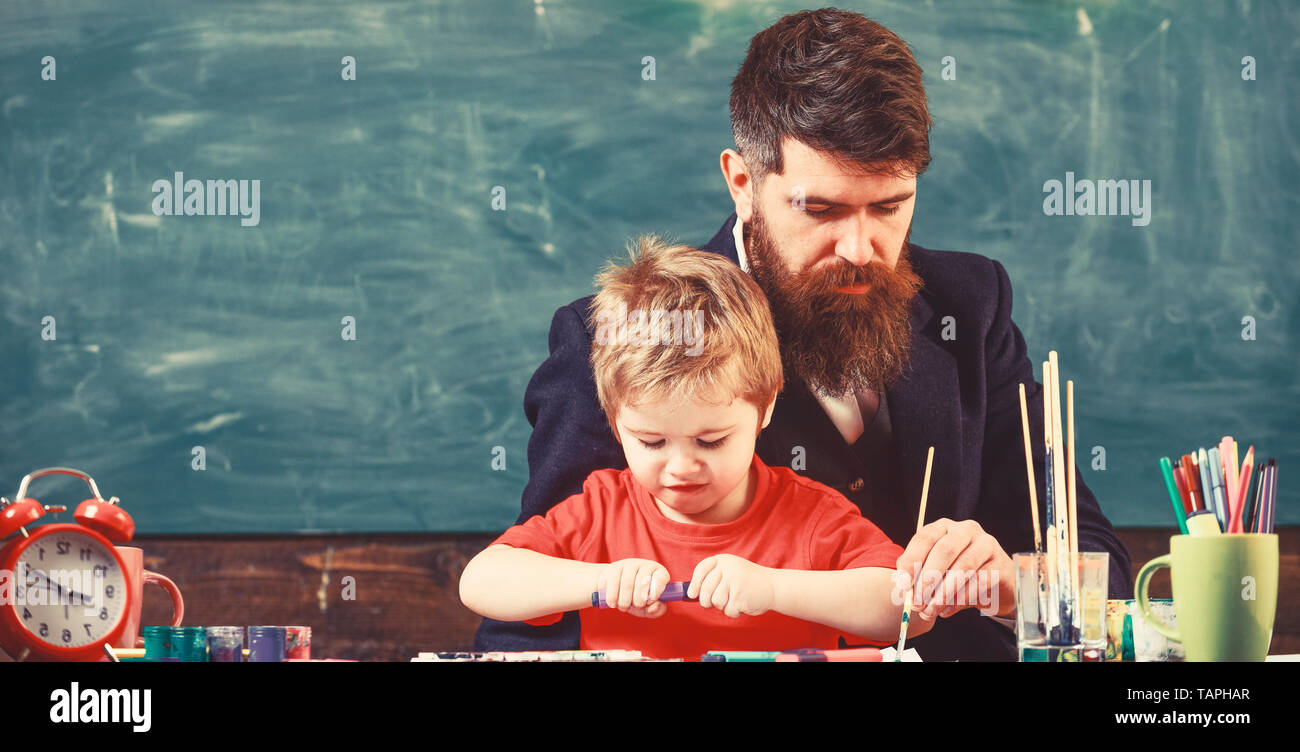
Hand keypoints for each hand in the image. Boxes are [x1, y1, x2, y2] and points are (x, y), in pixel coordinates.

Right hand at [597, 559, 670, 617]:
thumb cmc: (636, 599)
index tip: (649, 601)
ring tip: (624, 607)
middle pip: (643, 583)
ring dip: (625, 602)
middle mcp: (646, 565)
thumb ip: (657, 610)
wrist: (615, 591)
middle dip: (638, 602)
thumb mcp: (648, 607)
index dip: (656, 592)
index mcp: (659, 573)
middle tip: (636, 607)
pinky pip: (614, 582)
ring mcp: (630, 564)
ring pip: (627, 584)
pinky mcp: (614, 567)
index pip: (661, 578)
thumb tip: (654, 607)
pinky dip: (613, 597)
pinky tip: (613, 604)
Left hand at [688, 554, 773, 618]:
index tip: (692, 594)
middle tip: (713, 603)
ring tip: (734, 600)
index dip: (695, 583)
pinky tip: (743, 604)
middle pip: (705, 590)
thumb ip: (713, 579)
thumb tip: (690, 594)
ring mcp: (734, 582)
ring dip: (723, 606)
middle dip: (706, 601)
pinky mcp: (740, 596)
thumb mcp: (731, 572)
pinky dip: (734, 612)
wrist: (774, 586)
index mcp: (724, 560)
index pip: (702, 569)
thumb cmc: (748, 582)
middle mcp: (728, 569)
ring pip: (715, 602)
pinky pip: (727, 610)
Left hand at [896, 518, 1014, 618]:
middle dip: (928, 579)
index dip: (912, 560)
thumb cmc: (958, 574)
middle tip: (918, 602)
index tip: (903, 583)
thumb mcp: (935, 570)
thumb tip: (902, 584)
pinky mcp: (1001, 564)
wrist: (994, 583)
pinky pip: (979, 582)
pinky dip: (960, 599)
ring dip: (944, 593)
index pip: (925, 537)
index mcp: (944, 527)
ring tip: (931, 610)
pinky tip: (947, 611)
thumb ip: (918, 574)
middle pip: (944, 551)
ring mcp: (987, 545)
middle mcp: (966, 530)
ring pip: (963, 568)